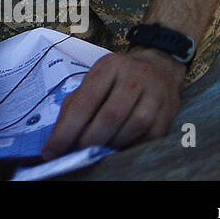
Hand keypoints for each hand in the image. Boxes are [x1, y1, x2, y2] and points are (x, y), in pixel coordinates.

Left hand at [41, 47, 183, 157]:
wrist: (159, 66)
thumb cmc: (118, 77)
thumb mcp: (94, 81)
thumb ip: (75, 106)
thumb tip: (57, 140)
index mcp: (107, 67)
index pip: (84, 102)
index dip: (66, 130)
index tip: (51, 152)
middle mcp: (133, 77)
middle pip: (110, 116)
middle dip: (90, 140)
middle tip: (78, 152)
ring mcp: (154, 93)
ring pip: (134, 126)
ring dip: (113, 144)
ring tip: (99, 150)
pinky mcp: (168, 111)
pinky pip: (150, 136)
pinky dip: (132, 146)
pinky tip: (120, 148)